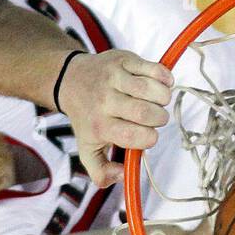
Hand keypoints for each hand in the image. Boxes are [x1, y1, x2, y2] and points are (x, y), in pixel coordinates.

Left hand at [56, 50, 173, 186]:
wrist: (70, 80)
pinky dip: (165, 77)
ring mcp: (113, 78)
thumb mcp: (87, 148)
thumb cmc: (86, 117)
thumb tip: (122, 175)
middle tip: (153, 117)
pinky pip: (153, 68)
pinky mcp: (123, 59)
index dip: (149, 138)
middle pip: (147, 113)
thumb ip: (101, 172)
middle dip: (159, 118)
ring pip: (152, 90)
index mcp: (99, 125)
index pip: (136, 136)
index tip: (146, 134)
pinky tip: (161, 84)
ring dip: (164, 98)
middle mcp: (105, 101)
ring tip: (157, 101)